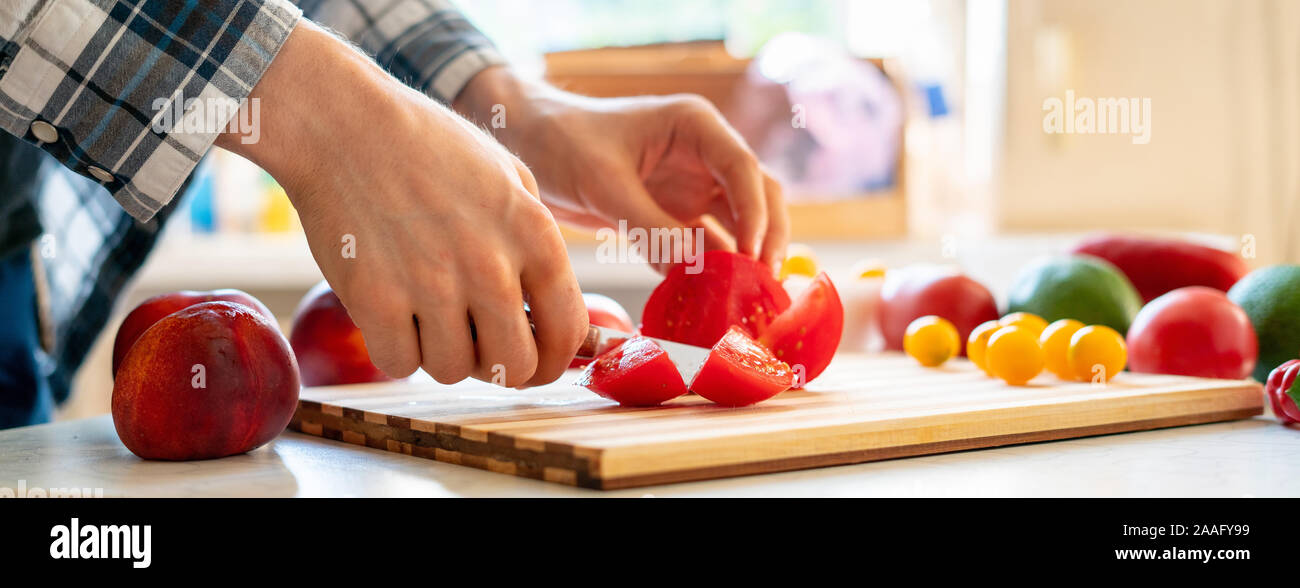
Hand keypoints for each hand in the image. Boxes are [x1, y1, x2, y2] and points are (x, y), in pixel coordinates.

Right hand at [219, 22, 586, 386]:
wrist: (342, 123)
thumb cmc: (428, 146)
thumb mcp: (509, 175)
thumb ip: (539, 241)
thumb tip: (557, 311)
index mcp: (534, 233)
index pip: (568, 331)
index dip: (553, 357)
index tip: (535, 358)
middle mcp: (490, 265)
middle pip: (514, 368)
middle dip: (498, 366)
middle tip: (477, 344)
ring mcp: (432, 285)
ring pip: (452, 371)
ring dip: (441, 354)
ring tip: (428, 315)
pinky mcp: (375, 299)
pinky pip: (399, 363)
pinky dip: (396, 350)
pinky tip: (393, 316)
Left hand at [455, 68, 788, 271]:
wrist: (526, 143)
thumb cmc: (561, 142)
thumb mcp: (603, 182)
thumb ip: (649, 224)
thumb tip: (697, 266)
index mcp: (694, 127)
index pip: (742, 167)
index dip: (755, 212)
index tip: (753, 253)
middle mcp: (703, 156)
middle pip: (757, 196)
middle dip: (768, 237)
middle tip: (765, 282)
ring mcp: (691, 188)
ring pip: (739, 224)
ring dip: (747, 259)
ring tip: (751, 299)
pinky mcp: (673, 217)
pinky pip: (704, 247)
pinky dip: (712, 272)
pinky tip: (715, 303)